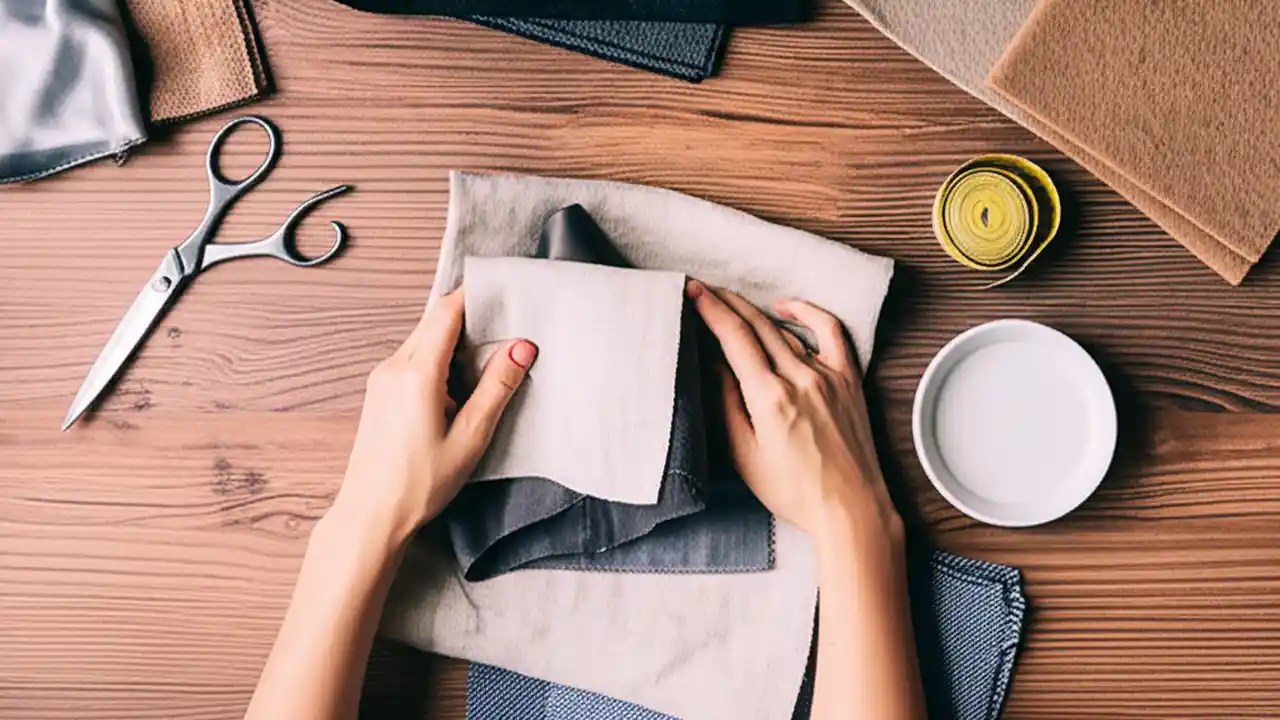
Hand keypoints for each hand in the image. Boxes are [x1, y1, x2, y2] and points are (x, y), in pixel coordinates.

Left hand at [330, 289, 537, 543]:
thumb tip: (522, 346)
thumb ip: (497, 387)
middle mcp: (393, 366)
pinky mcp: (381, 393)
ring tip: (489, 362)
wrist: (370, 516)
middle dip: (471, 318)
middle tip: (508, 326)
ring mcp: (383, 379)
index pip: (446, 311)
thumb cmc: (420, 484)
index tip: (505, 292)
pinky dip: (440, 359)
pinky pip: (413, 359)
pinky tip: (460, 387)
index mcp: (416, 372)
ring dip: (456, 342)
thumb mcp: (470, 437)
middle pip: (435, 321)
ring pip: (424, 339)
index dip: (475, 295)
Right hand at [686, 281, 899, 542]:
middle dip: (726, 301)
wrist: (850, 508)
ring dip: (755, 310)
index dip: (710, 309)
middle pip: (756, 325)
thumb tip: (715, 364)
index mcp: (770, 398)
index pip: (734, 338)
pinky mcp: (849, 379)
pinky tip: (787, 308)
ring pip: (785, 329)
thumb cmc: (794, 491)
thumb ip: (727, 404)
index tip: (692, 290)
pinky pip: (830, 332)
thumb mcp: (745, 455)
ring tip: (732, 300)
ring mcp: (828, 375)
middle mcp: (800, 378)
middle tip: (703, 288)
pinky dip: (808, 312)